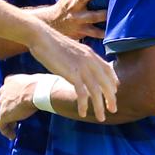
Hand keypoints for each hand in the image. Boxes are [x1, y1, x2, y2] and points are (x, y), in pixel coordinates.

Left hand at [0, 74, 42, 138]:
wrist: (36, 90)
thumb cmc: (39, 85)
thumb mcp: (33, 81)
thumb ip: (30, 86)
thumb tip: (40, 89)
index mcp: (10, 81)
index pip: (7, 91)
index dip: (12, 99)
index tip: (18, 104)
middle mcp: (3, 91)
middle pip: (4, 102)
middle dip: (9, 109)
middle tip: (17, 116)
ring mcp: (2, 103)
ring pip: (2, 113)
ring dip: (8, 120)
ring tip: (15, 127)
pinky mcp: (4, 115)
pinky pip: (1, 125)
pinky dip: (6, 131)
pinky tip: (12, 136)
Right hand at [31, 0, 116, 118]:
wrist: (41, 37)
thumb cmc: (52, 44)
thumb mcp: (72, 50)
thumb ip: (80, 59)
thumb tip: (81, 68)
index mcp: (91, 54)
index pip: (108, 70)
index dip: (113, 84)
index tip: (113, 94)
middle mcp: (90, 60)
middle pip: (106, 83)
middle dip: (111, 98)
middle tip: (113, 110)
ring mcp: (82, 67)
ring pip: (96, 91)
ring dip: (100, 106)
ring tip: (101, 117)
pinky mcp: (72, 73)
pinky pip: (82, 93)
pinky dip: (83, 105)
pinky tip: (82, 112)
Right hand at [42, 0, 107, 41]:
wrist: (54, 24)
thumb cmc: (65, 3)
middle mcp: (75, 5)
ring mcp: (79, 18)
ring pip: (92, 16)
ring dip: (101, 14)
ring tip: (111, 12)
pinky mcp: (82, 30)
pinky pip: (93, 32)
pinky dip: (102, 34)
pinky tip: (110, 34)